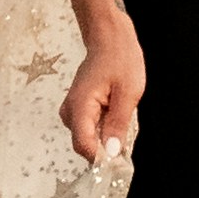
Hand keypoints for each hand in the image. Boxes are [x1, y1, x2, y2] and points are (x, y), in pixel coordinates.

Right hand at [62, 0, 143, 164]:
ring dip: (107, 134)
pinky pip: (89, 127)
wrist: (109, 37)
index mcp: (80, 105)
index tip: (121, 160)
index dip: (102, 158)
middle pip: (85, 144)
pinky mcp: (78, 108)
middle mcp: (70, 110)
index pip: (84, 145)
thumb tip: (111, 152)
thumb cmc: (120, 58)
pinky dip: (104, 126)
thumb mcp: (128, 93)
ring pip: (88, 137)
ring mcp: (72, 109)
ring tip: (122, 112)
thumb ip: (118, 124)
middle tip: (128, 128)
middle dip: (106, 145)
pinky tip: (115, 110)